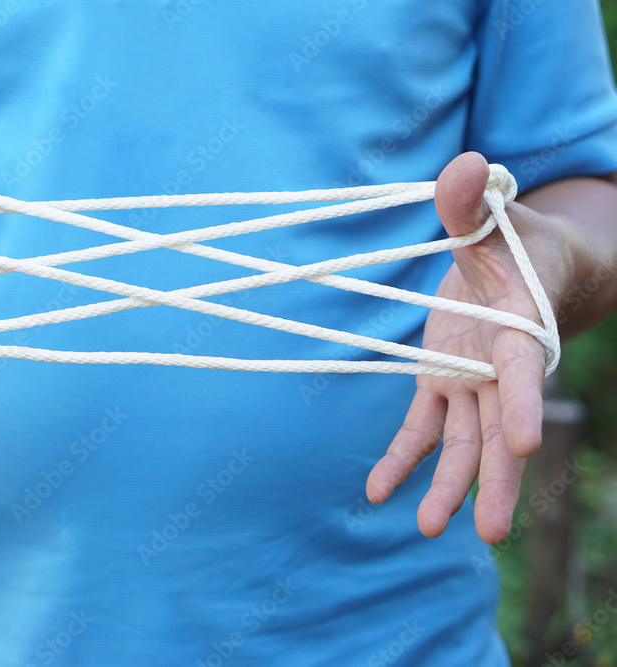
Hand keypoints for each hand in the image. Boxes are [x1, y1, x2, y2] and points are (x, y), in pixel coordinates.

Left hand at [365, 152, 573, 543]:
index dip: (525, 402)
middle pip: (501, 431)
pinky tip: (379, 492)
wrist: (524, 264)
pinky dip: (403, 459)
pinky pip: (424, 429)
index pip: (524, 369)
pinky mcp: (442, 384)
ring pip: (465, 443)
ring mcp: (470, 381)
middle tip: (494, 531)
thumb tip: (463, 162)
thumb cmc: (516, 239)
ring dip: (451, 485)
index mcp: (520, 327)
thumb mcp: (495, 216)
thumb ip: (470, 204)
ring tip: (428, 527)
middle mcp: (499, 366)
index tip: (525, 440)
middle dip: (498, 479)